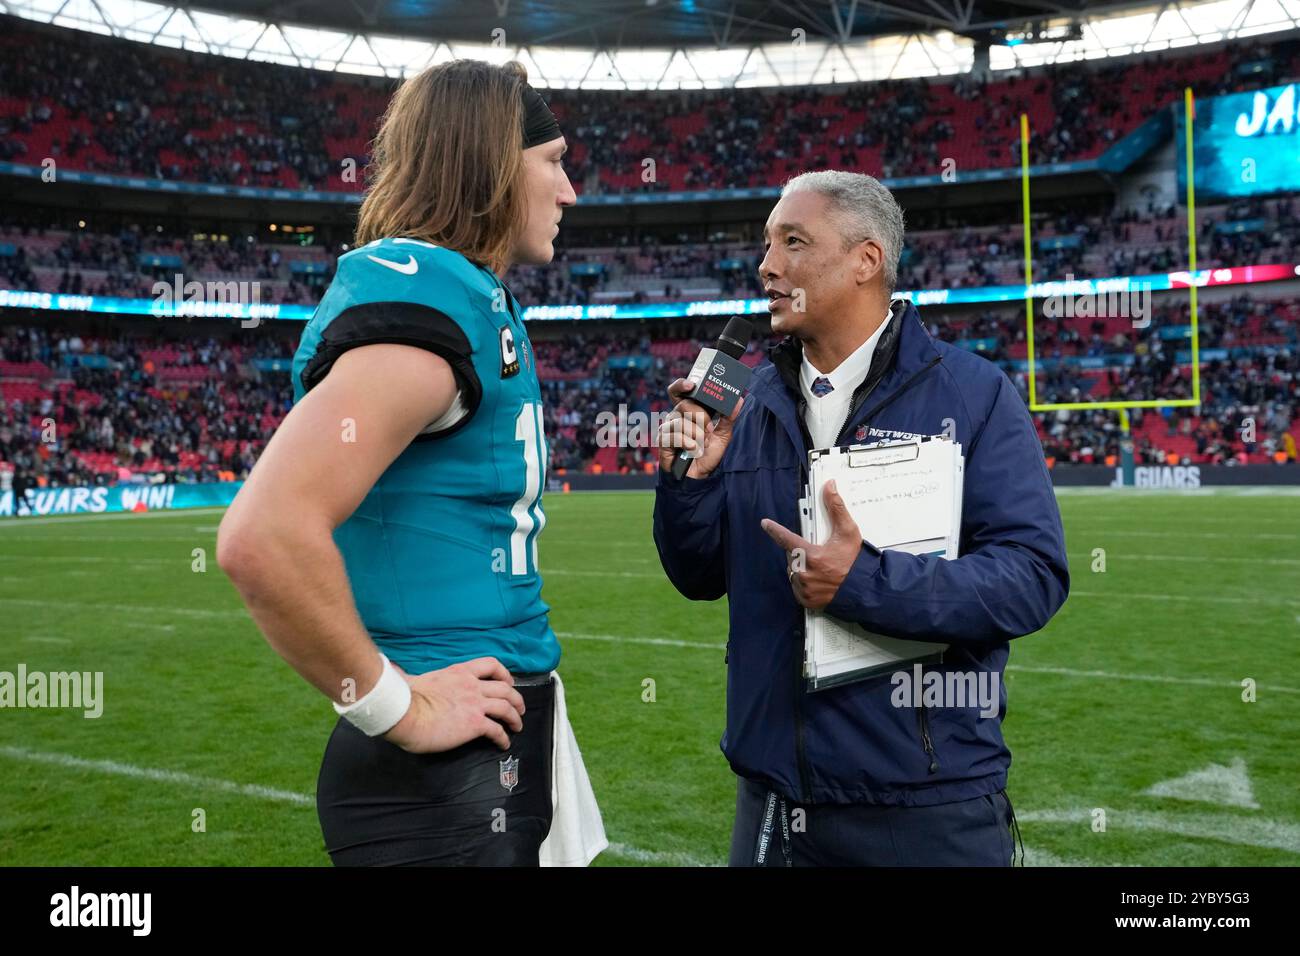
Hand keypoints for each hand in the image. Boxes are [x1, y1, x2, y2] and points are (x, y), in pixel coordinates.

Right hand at [382, 657, 525, 752]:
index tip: (508, 681)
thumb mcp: (415, 679)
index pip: (491, 665)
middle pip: (505, 688)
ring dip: (515, 717)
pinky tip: (503, 743)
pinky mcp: (475, 724)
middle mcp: (472, 686)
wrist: (406, 713)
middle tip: (519, 707)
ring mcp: (476, 704)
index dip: (504, 673)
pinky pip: (497, 730)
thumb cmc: (405, 698)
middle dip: (516, 698)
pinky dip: (503, 737)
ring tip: (517, 726)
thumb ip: (413, 676)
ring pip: (507, 707)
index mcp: (460, 672)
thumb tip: (396, 671)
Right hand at [656, 378, 744, 478]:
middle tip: (709, 430)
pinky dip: (687, 443)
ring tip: (701, 444)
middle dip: (701, 417)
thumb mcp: (722, 435)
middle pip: (684, 405)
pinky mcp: (663, 442)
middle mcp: (676, 417)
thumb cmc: (707, 454)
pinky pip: (675, 436)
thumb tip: (738, 400)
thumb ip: (728, 418)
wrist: (699, 477)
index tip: (692, 385)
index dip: (681, 385)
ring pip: (680, 421)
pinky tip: (692, 449)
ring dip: (696, 434)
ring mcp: (668, 429)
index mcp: (688, 411)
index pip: (679, 392)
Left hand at [760, 479, 863, 609]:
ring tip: (821, 568)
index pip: (786, 539)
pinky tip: (818, 579)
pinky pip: (796, 587)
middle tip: (818, 553)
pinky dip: (803, 582)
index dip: (775, 530)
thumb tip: (829, 486)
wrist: (864, 589)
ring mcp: (804, 588)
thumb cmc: (855, 561)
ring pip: (793, 571)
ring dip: (802, 567)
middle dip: (801, 552)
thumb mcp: (848, 532)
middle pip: (792, 556)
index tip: (765, 523)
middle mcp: (805, 573)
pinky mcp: (806, 599)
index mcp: (812, 556)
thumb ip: (836, 508)